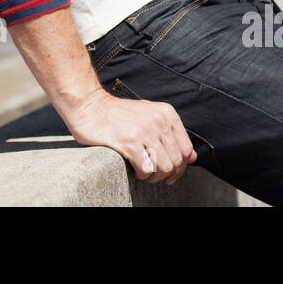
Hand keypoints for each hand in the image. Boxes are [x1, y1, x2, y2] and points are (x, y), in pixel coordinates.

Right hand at [62, 88, 197, 184]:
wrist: (90, 106)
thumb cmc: (118, 115)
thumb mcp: (150, 116)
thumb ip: (172, 134)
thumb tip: (193, 157)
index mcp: (167, 113)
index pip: (186, 149)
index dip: (181, 167)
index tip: (170, 174)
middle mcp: (158, 121)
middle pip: (176, 161)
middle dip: (167, 175)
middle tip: (154, 175)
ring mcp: (144, 131)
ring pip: (164, 168)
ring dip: (154, 176)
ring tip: (143, 172)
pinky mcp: (129, 141)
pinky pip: (147, 169)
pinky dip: (143, 175)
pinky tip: (135, 169)